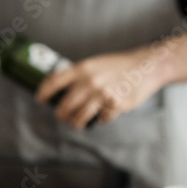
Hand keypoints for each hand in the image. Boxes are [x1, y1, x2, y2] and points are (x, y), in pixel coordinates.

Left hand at [36, 47, 162, 128]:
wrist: (146, 66)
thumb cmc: (118, 66)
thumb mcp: (94, 64)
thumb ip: (78, 75)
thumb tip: (59, 90)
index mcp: (82, 69)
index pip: (54, 82)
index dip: (44, 93)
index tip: (40, 100)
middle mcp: (90, 81)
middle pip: (65, 106)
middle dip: (61, 114)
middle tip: (61, 116)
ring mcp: (103, 94)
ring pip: (79, 117)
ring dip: (75, 123)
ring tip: (75, 123)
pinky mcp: (115, 104)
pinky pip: (101, 119)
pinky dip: (101, 120)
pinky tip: (103, 115)